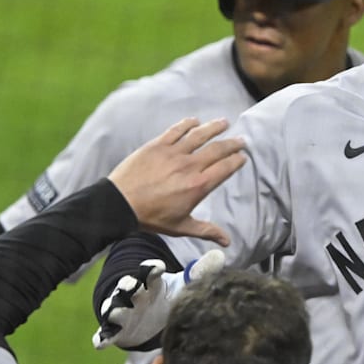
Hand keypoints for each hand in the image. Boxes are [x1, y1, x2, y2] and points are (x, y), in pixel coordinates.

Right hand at [91, 251, 224, 348]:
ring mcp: (122, 312)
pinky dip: (102, 337)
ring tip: (113, 311)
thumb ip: (199, 273)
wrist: (146, 316)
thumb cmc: (164, 297)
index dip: (151, 269)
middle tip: (131, 284)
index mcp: (149, 283)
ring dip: (113, 309)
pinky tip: (100, 343)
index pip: (148, 272)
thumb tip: (220, 255)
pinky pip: (106, 333)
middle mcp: (133, 295)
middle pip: (127, 287)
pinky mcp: (116, 330)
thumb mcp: (181, 286)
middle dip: (128, 285)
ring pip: (114, 308)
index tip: (158, 266)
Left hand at [108, 117, 246, 245]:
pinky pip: (176, 130)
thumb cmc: (151, 217)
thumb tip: (227, 242)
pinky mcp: (158, 145)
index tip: (243, 157)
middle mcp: (190, 166)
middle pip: (217, 149)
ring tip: (225, 122)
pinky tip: (195, 120)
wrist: (121, 203)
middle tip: (241, 140)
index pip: (224, 168)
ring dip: (214, 127)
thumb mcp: (181, 227)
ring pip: (199, 135)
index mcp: (198, 185)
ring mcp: (173, 153)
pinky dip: (187, 124)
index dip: (236, 161)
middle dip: (232, 144)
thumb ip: (206, 231)